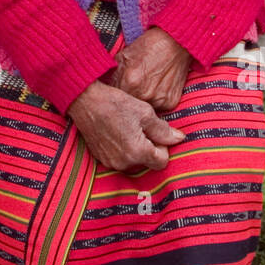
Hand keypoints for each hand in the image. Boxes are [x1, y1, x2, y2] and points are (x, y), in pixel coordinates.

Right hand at [68, 80, 185, 172]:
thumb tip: (179, 138)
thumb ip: (164, 130)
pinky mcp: (101, 159)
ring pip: (133, 161)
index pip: (162, 161)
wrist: (85, 101)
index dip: (163, 147)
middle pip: (147, 163)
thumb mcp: (145, 112)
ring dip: (135, 149)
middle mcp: (124, 163)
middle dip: (149, 148)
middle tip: (141, 127)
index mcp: (138, 152)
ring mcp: (111, 162)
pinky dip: (122, 149)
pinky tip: (117, 132)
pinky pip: (119, 159)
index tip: (155, 132)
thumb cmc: (116, 104)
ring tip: (128, 128)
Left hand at [114, 27, 192, 112]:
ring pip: (143, 108)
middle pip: (129, 106)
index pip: (115, 98)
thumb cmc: (149, 46)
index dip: (115, 94)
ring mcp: (158, 100)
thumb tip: (106, 86)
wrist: (175, 43)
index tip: (116, 91)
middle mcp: (144, 94)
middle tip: (132, 87)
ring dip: (141, 100)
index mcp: (130, 82)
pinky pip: (158, 107)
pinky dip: (155, 100)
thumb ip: (114, 74)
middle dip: (127, 99)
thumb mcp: (124, 55)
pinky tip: (156, 88)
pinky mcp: (170, 102)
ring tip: (145, 86)